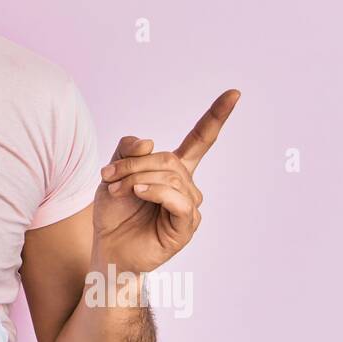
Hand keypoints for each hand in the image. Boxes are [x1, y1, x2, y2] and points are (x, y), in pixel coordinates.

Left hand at [92, 89, 239, 273]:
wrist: (108, 248)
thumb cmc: (114, 212)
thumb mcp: (112, 172)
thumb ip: (127, 151)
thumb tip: (149, 141)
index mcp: (173, 170)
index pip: (201, 139)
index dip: (216, 116)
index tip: (234, 93)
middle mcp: (186, 186)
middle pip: (168, 158)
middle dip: (134, 163)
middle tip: (108, 175)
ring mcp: (189, 207)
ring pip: (171, 177)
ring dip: (138, 178)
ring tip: (116, 190)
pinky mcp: (186, 227)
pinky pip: (179, 200)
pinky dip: (157, 191)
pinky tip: (140, 192)